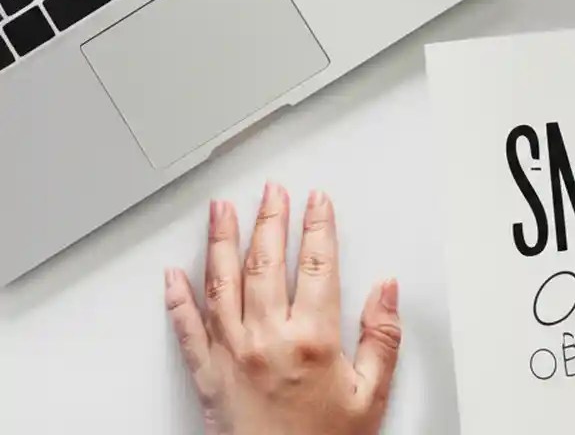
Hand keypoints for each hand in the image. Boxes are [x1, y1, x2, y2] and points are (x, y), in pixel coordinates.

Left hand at [164, 183, 402, 434]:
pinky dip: (177, 298)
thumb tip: (387, 292)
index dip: (318, 226)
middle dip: (271, 219)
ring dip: (221, 240)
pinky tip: (174, 275)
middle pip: (267, 262)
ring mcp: (231, 354)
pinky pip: (186, 327)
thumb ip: (382, 338)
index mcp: (313, 339)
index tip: (318, 202)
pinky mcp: (206, 374)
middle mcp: (268, 339)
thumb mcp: (371, 395)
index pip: (318, 264)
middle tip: (273, 192)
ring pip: (221, 282)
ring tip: (222, 211)